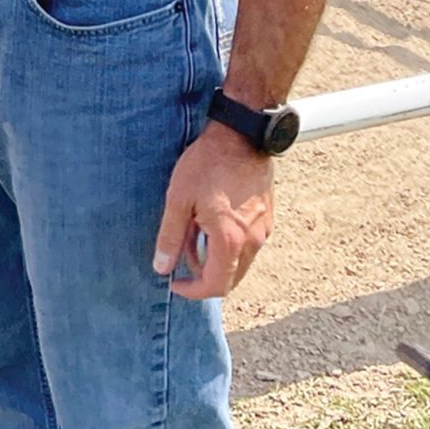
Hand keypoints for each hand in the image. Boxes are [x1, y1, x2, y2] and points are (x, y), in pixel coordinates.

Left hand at [152, 122, 273, 300]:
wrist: (241, 136)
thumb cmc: (207, 164)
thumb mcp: (179, 199)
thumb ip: (171, 237)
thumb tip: (162, 268)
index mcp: (230, 241)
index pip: (216, 286)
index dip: (193, 292)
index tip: (176, 283)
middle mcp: (253, 241)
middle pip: (231, 279)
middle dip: (205, 278)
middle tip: (182, 258)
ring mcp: (264, 230)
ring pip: (241, 263)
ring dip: (216, 261)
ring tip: (193, 234)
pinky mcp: (267, 218)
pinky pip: (248, 246)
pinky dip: (229, 247)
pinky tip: (210, 224)